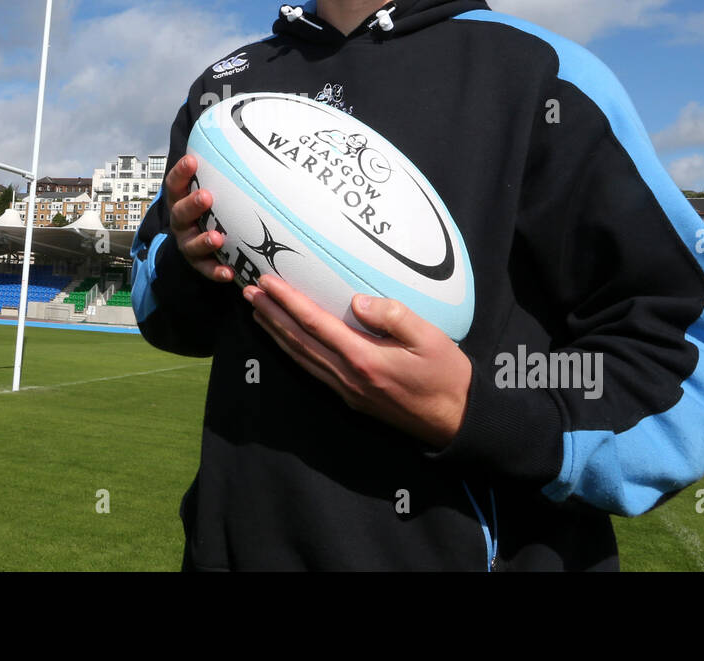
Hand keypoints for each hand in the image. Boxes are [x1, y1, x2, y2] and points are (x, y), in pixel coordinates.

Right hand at [164, 154, 234, 283]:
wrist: (198, 243)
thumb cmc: (210, 206)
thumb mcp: (209, 187)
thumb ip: (218, 169)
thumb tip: (241, 134)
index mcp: (180, 200)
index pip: (175, 184)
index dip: (181, 173)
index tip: (192, 161)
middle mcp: (180, 221)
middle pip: (180, 213)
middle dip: (192, 204)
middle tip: (206, 196)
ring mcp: (187, 243)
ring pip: (191, 243)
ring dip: (203, 240)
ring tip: (217, 237)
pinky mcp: (198, 263)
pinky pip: (206, 269)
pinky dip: (216, 271)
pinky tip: (229, 273)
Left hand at [243, 274, 471, 448]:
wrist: (455, 421)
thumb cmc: (446, 375)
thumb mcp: (430, 337)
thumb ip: (393, 316)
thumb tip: (357, 302)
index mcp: (364, 359)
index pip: (315, 324)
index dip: (287, 302)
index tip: (266, 282)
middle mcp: (348, 376)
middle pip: (299, 342)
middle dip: (271, 315)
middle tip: (248, 292)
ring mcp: (347, 390)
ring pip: (301, 358)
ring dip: (276, 333)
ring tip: (257, 311)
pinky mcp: (351, 397)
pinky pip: (313, 370)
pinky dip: (293, 351)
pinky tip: (285, 340)